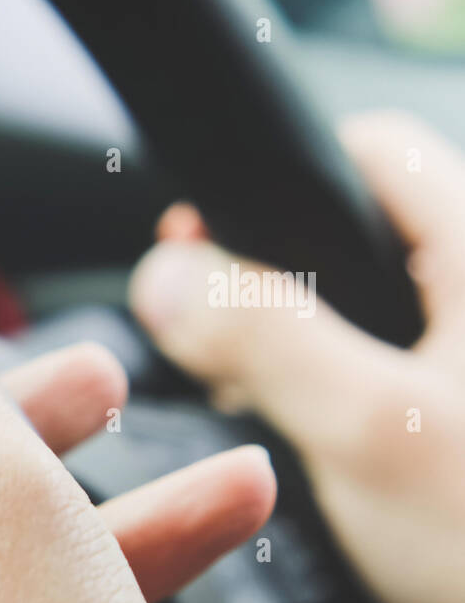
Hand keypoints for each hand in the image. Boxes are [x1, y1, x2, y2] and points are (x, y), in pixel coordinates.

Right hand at [130, 112, 464, 602]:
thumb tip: (166, 274)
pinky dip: (331, 399)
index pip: (363, 155)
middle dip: (264, 281)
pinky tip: (304, 446)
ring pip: (363, 317)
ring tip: (242, 400)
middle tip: (202, 340)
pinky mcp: (461, 436)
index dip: (264, 186)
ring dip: (293, 349)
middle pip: (353, 238)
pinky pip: (382, 383)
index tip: (190, 242)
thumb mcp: (370, 430)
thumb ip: (261, 337)